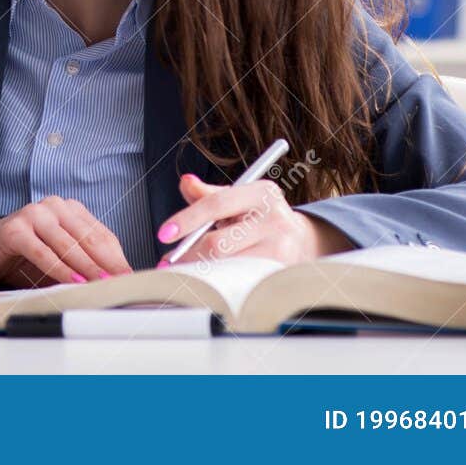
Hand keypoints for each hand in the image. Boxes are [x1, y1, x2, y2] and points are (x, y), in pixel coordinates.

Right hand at [0, 196, 134, 287]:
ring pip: (68, 245)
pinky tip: (73, 282)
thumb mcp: (64, 258)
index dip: (118, 260)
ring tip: (102, 287)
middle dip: (107, 265)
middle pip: (89, 239)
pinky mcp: (15, 229)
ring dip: (87, 269)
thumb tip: (119, 282)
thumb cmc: (30, 255)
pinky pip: (43, 252)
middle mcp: (54, 206)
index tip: (131, 280)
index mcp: (71, 209)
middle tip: (122, 286)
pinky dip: (60, 270)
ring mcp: (33, 214)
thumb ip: (88, 263)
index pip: (103, 236)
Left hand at [157, 173, 351, 265]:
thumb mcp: (237, 199)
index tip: (164, 234)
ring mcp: (283, 249)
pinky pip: (241, 280)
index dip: (186, 219)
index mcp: (261, 193)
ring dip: (203, 270)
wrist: (300, 240)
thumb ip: (208, 194)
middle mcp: (276, 219)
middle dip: (189, 254)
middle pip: (219, 243)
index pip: (216, 204)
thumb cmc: (260, 217)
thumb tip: (186, 182)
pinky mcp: (281, 273)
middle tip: (171, 262)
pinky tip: (212, 281)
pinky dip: (221, 281)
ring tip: (189, 269)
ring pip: (228, 266)